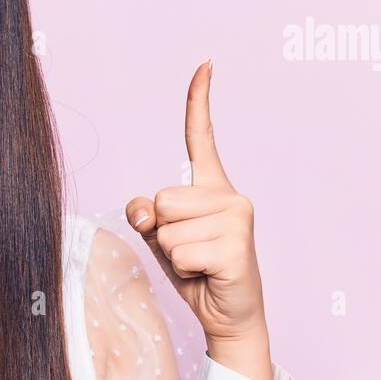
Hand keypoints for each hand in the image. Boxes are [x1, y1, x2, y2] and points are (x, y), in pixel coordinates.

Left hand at [126, 61, 271, 376]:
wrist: (227, 315)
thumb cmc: (195, 272)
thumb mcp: (161, 239)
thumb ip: (146, 216)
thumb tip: (142, 209)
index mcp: (211, 187)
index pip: (200, 138)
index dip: (199, 101)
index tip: (204, 64)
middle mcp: (230, 194)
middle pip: (161, 200)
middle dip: (163, 233)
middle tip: (190, 252)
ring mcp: (238, 217)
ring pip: (167, 229)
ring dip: (173, 254)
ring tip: (199, 264)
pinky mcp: (237, 244)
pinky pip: (180, 251)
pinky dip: (184, 270)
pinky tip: (208, 274)